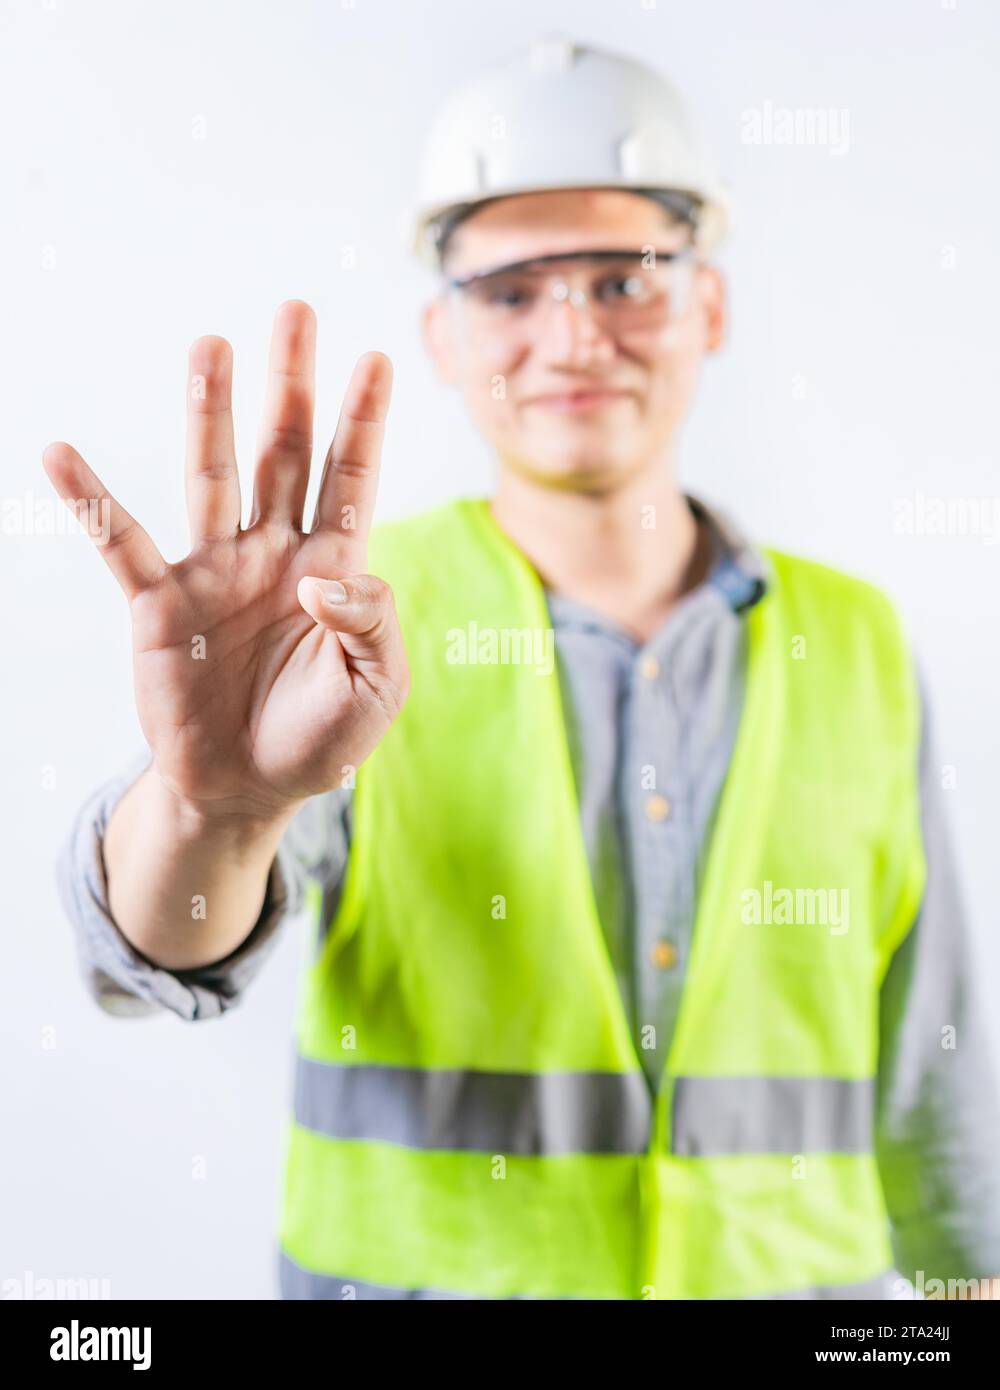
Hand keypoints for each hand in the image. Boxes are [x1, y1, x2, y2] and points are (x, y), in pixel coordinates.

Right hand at [43, 300, 408, 822]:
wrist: (249, 789)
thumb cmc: (321, 737)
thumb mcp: (374, 689)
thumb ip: (372, 627)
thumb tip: (329, 580)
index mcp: (333, 568)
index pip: (351, 480)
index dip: (363, 422)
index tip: (376, 358)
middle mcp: (274, 553)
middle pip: (285, 452)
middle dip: (291, 385)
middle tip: (296, 311)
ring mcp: (215, 570)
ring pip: (211, 476)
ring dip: (209, 411)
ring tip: (211, 345)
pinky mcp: (162, 604)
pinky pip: (122, 543)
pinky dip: (92, 501)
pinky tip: (60, 453)